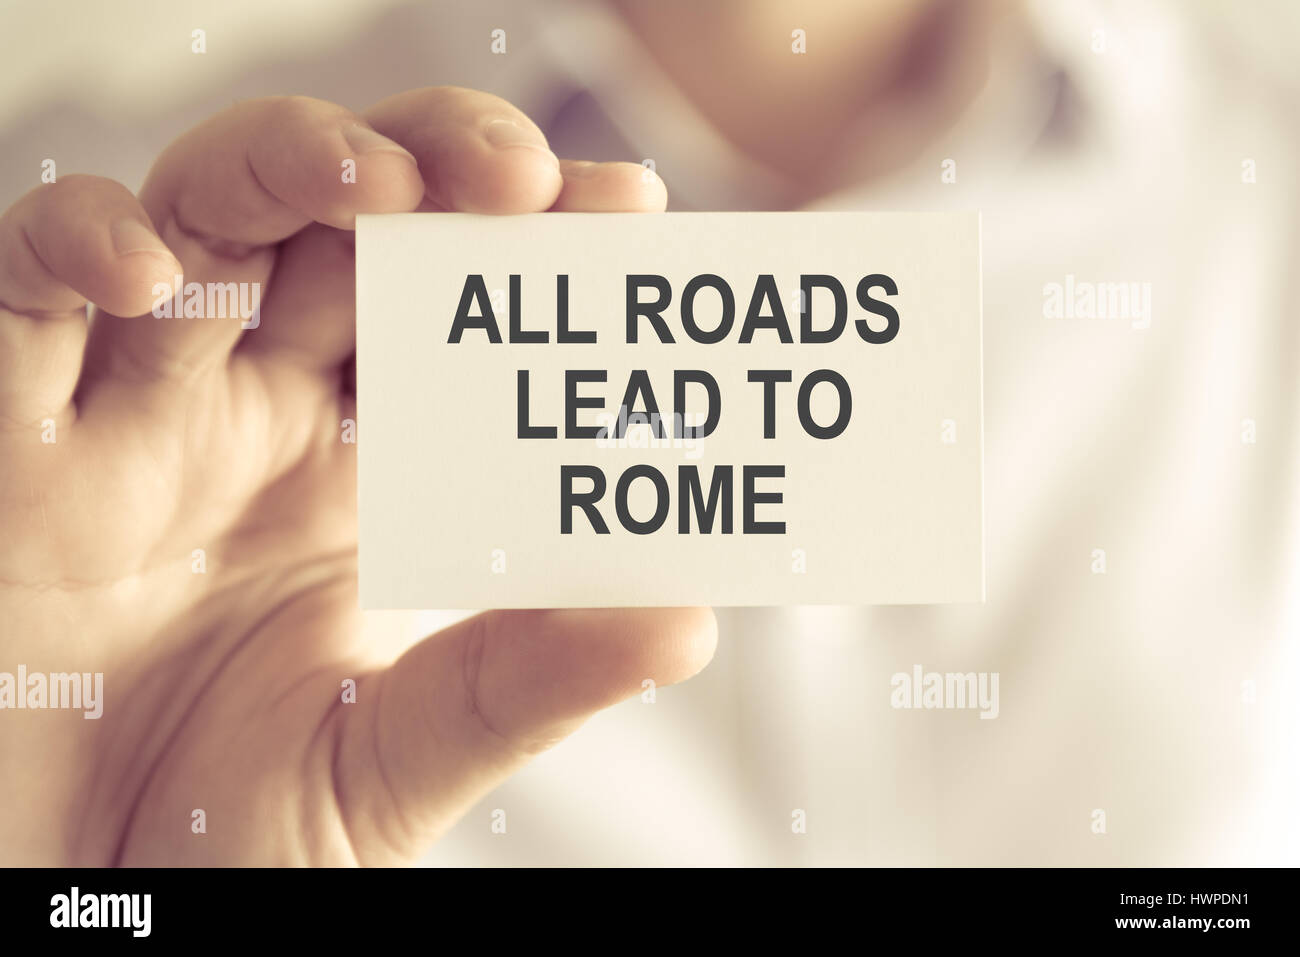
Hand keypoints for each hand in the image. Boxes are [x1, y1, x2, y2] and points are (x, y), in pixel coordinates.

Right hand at [0, 89, 715, 864]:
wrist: (82, 915)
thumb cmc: (222, 842)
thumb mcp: (397, 758)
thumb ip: (524, 681)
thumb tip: (683, 620)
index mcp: (349, 478)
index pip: (447, 317)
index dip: (522, 251)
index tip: (623, 212)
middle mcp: (245, 420)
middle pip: (339, 228)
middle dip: (431, 168)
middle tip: (521, 177)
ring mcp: (125, 422)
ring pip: (199, 218)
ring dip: (284, 166)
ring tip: (380, 180)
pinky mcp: (6, 452)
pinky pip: (22, 298)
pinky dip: (77, 248)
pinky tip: (152, 265)